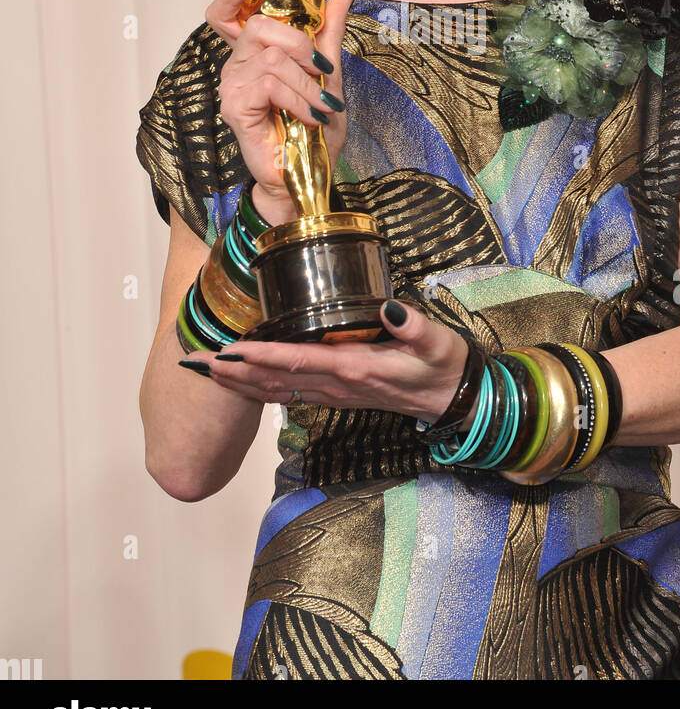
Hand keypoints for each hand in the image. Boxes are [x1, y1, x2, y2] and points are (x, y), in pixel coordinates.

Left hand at [192, 299, 469, 424]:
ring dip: (240, 383)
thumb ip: (414, 326)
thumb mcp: (437, 342)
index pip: (298, 360)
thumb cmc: (443, 365)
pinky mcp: (338, 393)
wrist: (453, 399)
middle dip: (235, 371)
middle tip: (197, 361)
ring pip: (277, 391)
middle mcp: (338, 384)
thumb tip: (392, 309)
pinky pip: (290, 394)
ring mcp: (336, 393)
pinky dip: (261, 390)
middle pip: (276, 379)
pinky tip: (243, 385)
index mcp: (355, 367)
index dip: (261, 355)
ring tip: (207, 373)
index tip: (230, 350)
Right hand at [205, 0, 354, 216]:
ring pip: (273, 58)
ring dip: (307, 84)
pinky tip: (310, 116)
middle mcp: (237, 65)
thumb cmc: (313, 130)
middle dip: (299, 43)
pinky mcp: (234, 108)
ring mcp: (232, 86)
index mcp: (254, 54)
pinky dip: (299, 99)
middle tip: (321, 70)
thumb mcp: (328, 75)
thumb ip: (330, 33)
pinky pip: (270, 84)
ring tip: (322, 107)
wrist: (307, 174)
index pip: (225, 13)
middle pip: (258, 25)